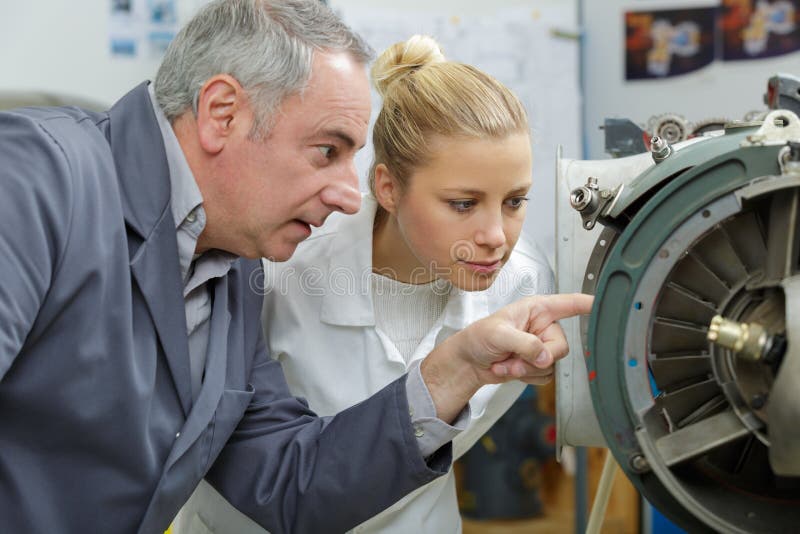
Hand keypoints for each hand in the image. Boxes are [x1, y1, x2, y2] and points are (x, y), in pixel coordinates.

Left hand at [421, 293, 592, 421]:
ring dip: (526, 370)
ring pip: (551, 365)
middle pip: (561, 347)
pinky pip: (544, 376)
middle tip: (514, 361)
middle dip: (536, 359)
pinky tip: (509, 370)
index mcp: (536, 309)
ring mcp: (541, 346)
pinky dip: (525, 378)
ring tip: (505, 364)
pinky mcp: (537, 363)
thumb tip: (545, 356)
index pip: (569, 304)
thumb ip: (524, 343)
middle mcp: (543, 326)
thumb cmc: (479, 337)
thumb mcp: (498, 334)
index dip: (588, 304)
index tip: (605, 304)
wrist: (468, 361)